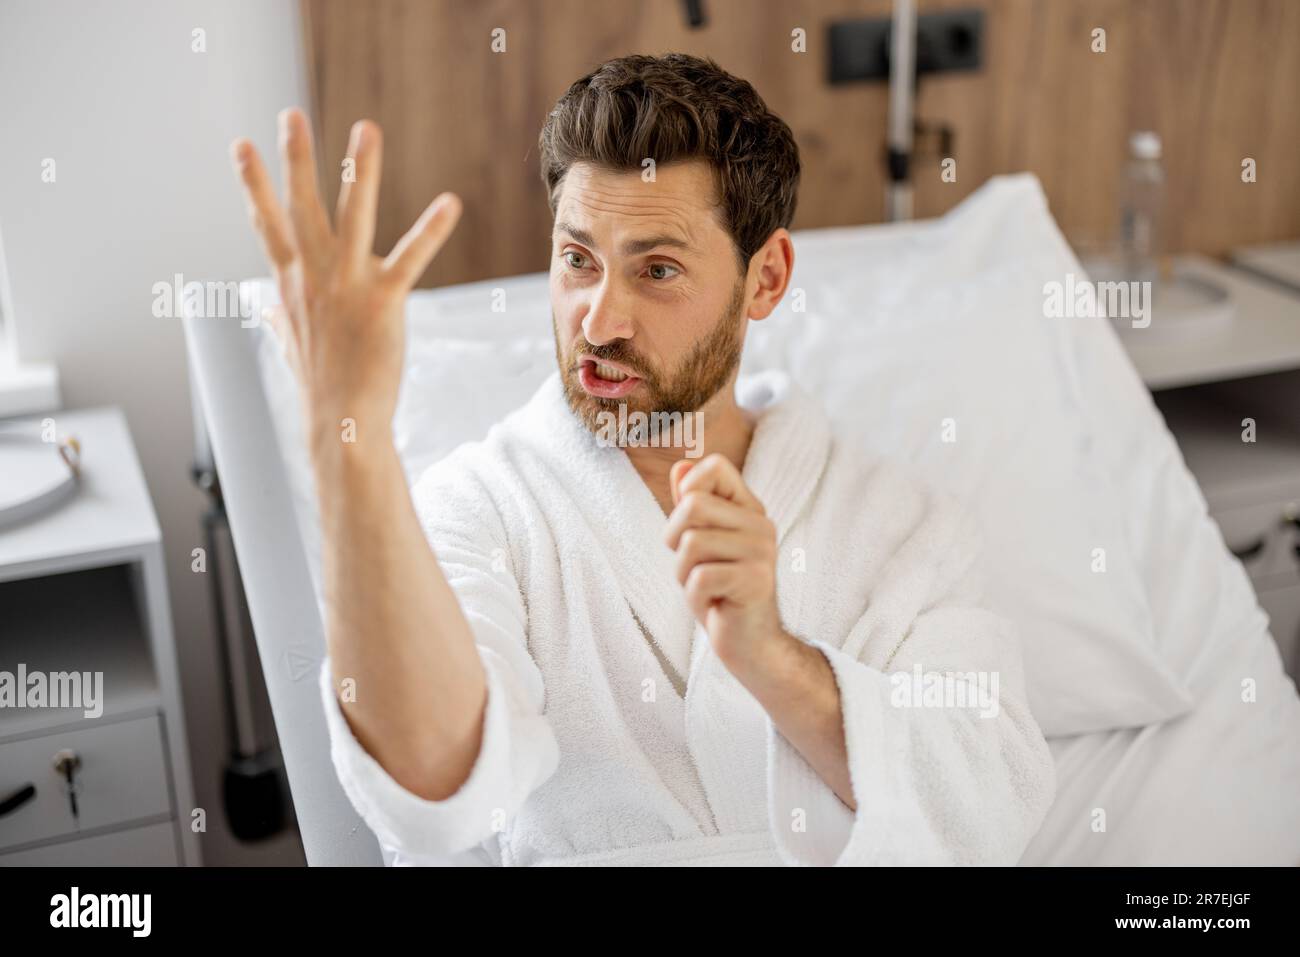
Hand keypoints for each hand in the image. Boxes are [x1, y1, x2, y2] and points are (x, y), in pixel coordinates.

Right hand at [229, 108, 461, 458]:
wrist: (341, 424)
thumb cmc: (321, 388)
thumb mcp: (292, 347)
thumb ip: (279, 319)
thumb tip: (267, 309)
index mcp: (292, 284)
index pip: (267, 225)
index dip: (253, 184)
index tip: (240, 145)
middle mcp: (314, 278)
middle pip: (299, 207)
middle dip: (294, 158)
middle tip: (290, 113)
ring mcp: (346, 286)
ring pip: (350, 215)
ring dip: (358, 170)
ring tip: (365, 128)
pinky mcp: (382, 302)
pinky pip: (410, 258)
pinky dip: (430, 230)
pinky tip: (449, 203)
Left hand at [663, 453, 784, 667]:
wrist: (750, 644)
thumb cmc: (720, 591)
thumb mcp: (700, 544)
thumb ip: (691, 505)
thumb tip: (681, 465)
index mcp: (750, 510)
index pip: (714, 467)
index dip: (687, 493)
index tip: (692, 528)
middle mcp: (761, 525)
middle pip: (691, 505)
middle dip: (676, 541)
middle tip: (695, 568)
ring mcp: (762, 552)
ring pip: (690, 543)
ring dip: (684, 573)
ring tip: (708, 587)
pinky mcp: (756, 580)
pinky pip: (698, 576)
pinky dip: (695, 596)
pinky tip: (716, 603)